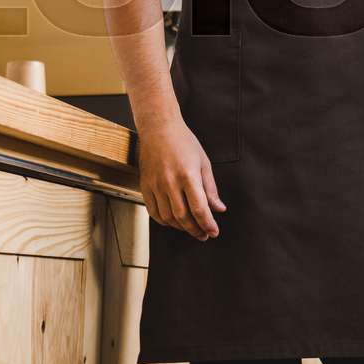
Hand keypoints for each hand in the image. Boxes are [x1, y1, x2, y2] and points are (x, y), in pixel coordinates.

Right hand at [137, 116, 225, 240]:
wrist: (158, 128)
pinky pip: (153, 211)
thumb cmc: (184, 142)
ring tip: (191, 228)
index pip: (199, 208)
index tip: (214, 232)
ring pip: (168, 217)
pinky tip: (174, 221)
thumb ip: (210, 188)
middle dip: (195, 230)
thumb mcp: (204, 162)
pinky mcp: (145, 186)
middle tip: (204, 235)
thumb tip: (219, 209)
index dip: (207, 224)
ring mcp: (155, 185)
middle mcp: (170, 182)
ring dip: (181, 227)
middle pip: (183, 217)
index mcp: (188, 175)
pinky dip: (164, 221)